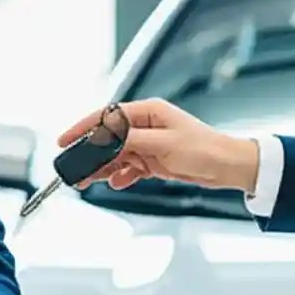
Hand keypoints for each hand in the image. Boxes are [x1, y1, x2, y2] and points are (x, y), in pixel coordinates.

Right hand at [57, 99, 258, 192]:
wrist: (227, 167)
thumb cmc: (204, 149)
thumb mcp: (164, 144)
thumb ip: (130, 141)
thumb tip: (103, 140)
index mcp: (149, 111)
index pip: (108, 116)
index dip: (85, 127)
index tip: (67, 139)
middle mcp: (147, 125)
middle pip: (109, 138)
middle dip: (91, 154)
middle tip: (75, 169)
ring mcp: (150, 144)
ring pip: (117, 155)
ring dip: (103, 168)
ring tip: (88, 181)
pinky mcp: (154, 160)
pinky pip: (129, 168)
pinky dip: (121, 176)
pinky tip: (116, 183)